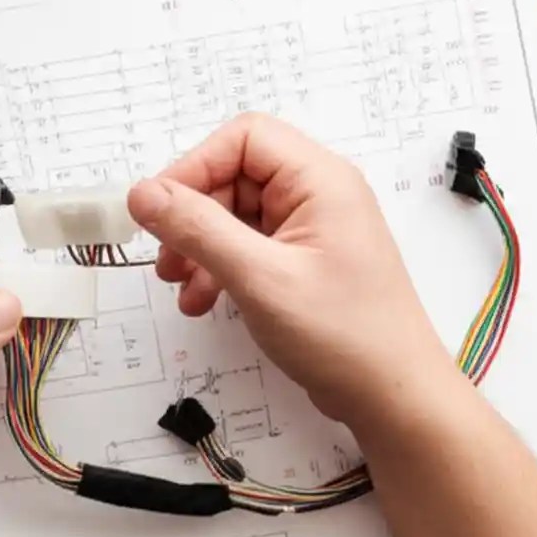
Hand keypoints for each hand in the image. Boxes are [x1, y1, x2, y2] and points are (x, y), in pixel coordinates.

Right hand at [127, 113, 455, 424]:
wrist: (392, 397)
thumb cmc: (345, 336)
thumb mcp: (258, 277)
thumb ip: (197, 229)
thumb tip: (144, 194)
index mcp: (320, 180)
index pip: (244, 139)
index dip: (194, 166)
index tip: (159, 208)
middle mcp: (319, 194)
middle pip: (235, 175)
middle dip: (193, 216)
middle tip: (168, 259)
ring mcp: (313, 229)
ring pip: (236, 214)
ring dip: (201, 247)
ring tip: (183, 288)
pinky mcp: (305, 261)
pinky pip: (250, 246)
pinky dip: (220, 268)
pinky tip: (206, 300)